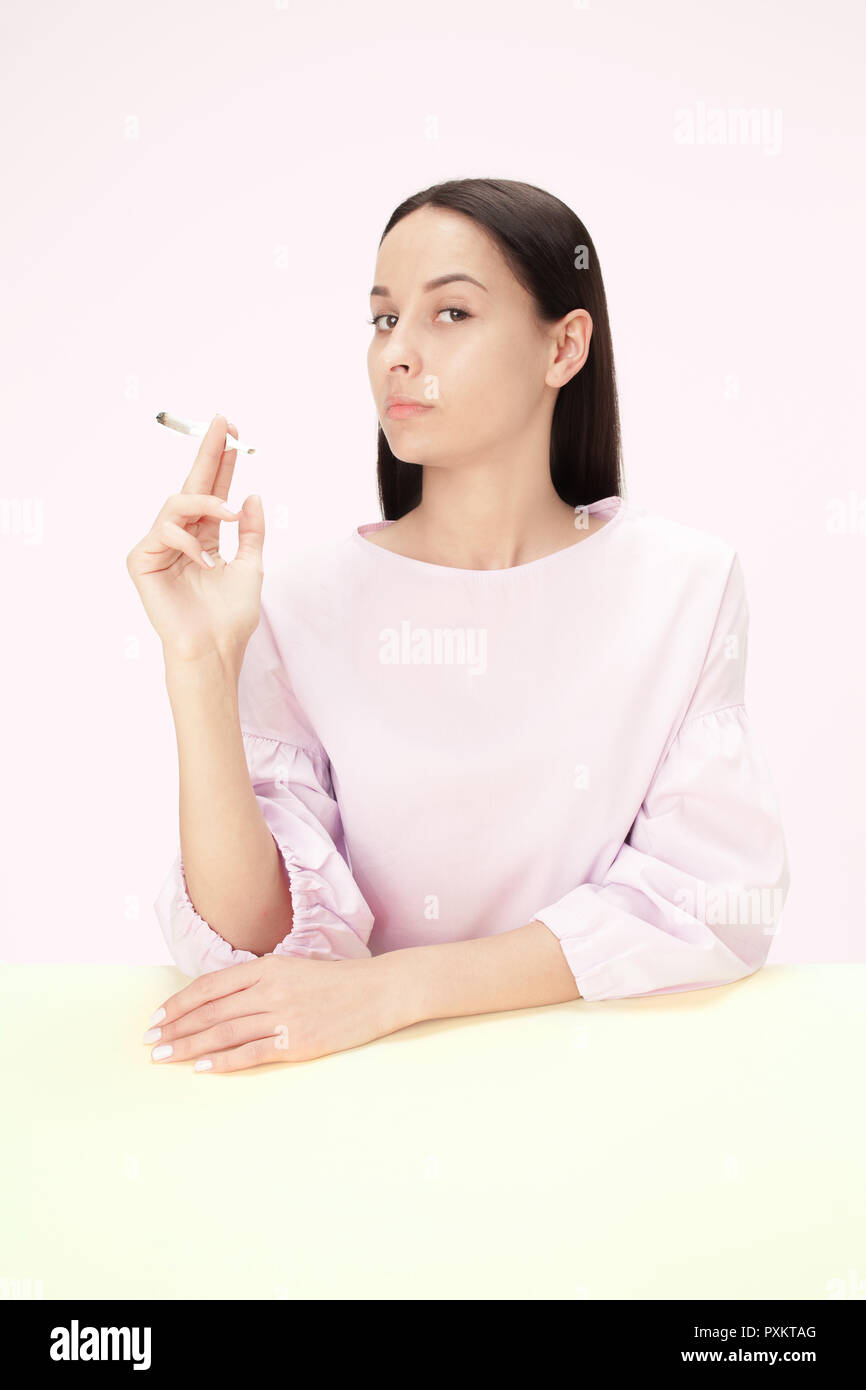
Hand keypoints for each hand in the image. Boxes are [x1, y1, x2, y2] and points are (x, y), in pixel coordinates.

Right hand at [126, 414, 264, 664]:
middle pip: (193, 486)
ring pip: (177, 504)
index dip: (223, 463)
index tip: (233, 433)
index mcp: (206, 537)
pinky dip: (188, 543)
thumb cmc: (229, 616)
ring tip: (228, 514)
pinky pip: (164, 532)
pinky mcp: (142, 560)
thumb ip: (250, 531)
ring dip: (206, 502)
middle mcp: (182, 537)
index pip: (214, 492)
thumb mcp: (251, 566)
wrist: (213, 648)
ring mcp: (160, 547)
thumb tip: (251, 495)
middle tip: (222, 424)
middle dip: (208, 453)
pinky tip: (204, 561)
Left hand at [142, 953, 401, 1071]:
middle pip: (211, 1011)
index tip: (157, 1017)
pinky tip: (202, 1067)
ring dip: (189, 1045)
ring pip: (224, 1032)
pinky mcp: (299, 1041)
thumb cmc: (341, 981)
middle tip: (150, 1042)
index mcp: (268, 968)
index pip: (210, 986)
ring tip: (164, 1056)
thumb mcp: (296, 969)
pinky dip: (223, 1060)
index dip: (179, 1003)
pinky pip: (252, 1053)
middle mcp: (271, 989)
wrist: (382, 990)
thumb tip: (224, 1000)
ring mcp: (284, 1016)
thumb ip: (261, 981)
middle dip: (175, 1027)